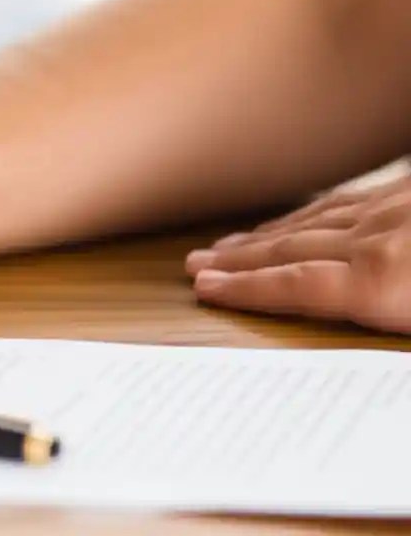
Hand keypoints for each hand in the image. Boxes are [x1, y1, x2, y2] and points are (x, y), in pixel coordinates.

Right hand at [186, 175, 410, 332]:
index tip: (205, 288)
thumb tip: (370, 394)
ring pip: (311, 221)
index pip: (297, 286)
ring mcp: (393, 209)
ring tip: (228, 244)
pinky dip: (307, 212)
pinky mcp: (409, 191)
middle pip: (291, 250)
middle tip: (196, 263)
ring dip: (263, 236)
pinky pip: (346, 199)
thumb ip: (389, 321)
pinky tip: (298, 215)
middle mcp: (377, 240)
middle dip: (237, 260)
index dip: (246, 290)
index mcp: (385, 280)